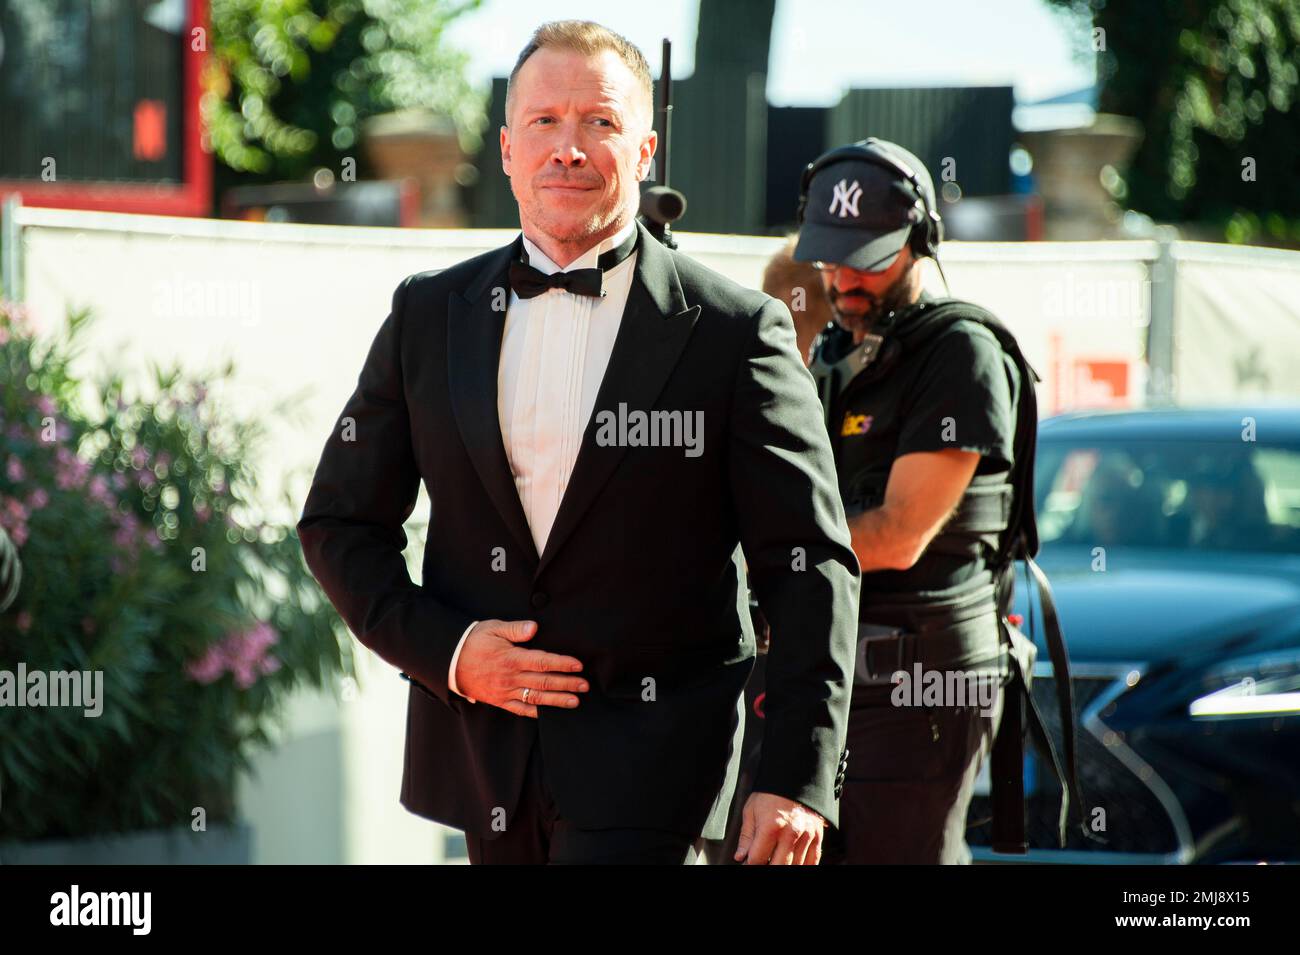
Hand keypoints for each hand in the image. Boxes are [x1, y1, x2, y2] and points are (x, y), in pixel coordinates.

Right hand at [454, 619, 587, 716]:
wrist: (450, 662)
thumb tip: (534, 627)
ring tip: (575, 701)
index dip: (562, 664)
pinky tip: (549, 713)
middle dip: (567, 684)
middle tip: (585, 685)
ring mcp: (505, 691)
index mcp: (511, 658)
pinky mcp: (500, 700)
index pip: (542, 661)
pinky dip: (536, 712)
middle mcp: (511, 677)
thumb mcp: (493, 628)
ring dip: (557, 700)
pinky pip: (520, 709)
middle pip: (544, 681)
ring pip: (536, 698)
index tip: (578, 665)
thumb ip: (515, 628)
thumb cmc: (474, 642)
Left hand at [735, 791, 824, 864]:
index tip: (749, 862)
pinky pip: (812, 861)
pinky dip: (803, 866)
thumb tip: (740, 856)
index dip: (750, 863)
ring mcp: (806, 836)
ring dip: (784, 866)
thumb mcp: (751, 811)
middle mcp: (790, 833)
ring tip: (776, 860)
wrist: (793, 778)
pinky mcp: (817, 836)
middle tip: (763, 861)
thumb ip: (746, 836)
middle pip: (777, 866)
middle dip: (768, 866)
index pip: (757, 859)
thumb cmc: (770, 794)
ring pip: (795, 866)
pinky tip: (794, 864)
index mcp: (771, 827)